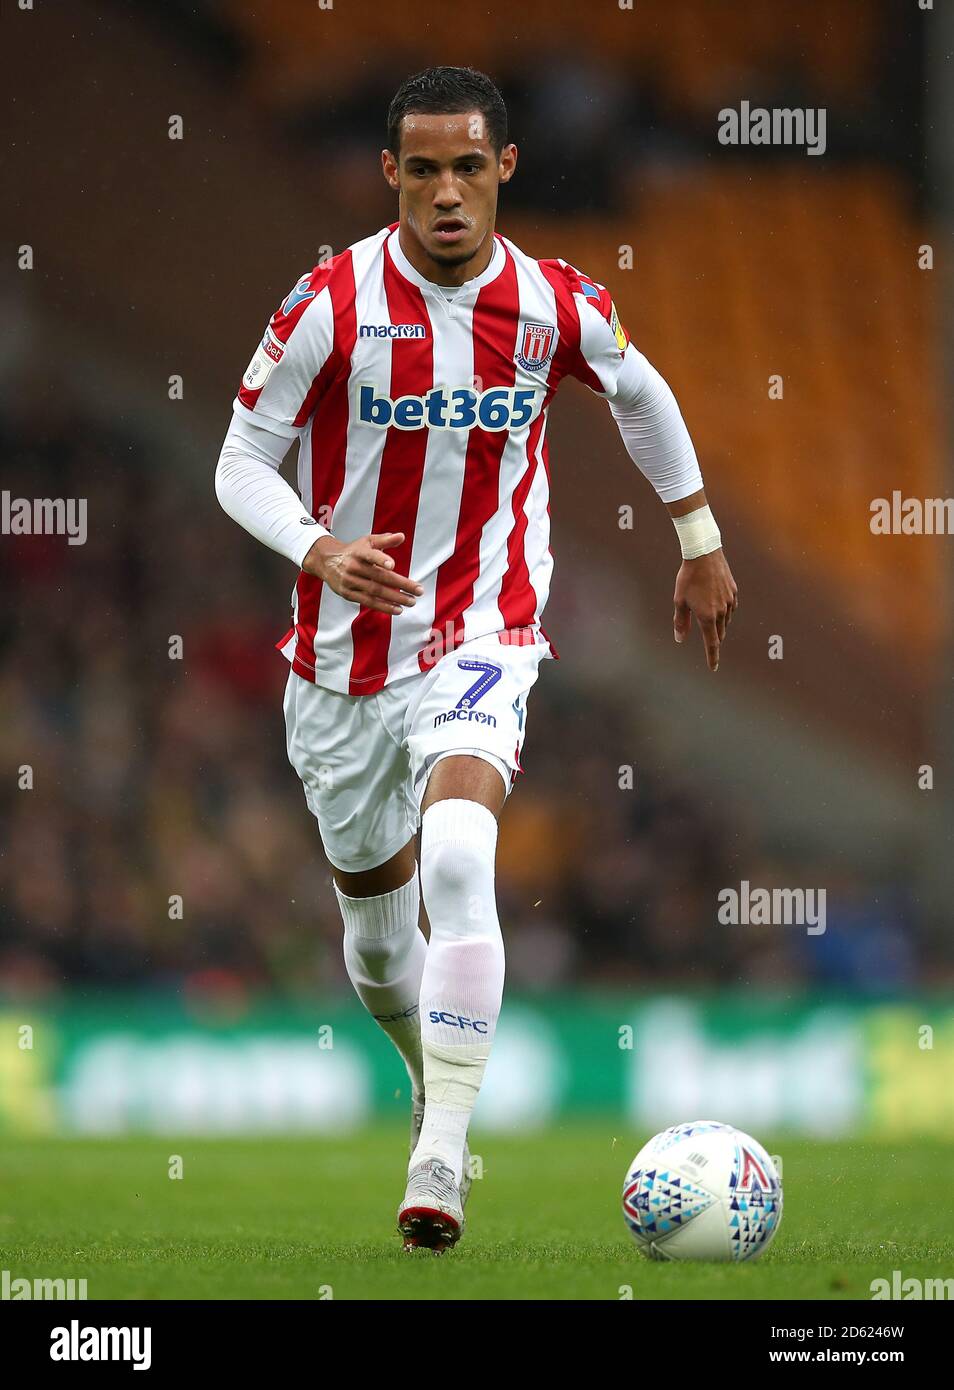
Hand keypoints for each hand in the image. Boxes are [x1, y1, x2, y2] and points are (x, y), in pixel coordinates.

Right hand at [302, 531, 422, 615]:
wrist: (326, 561)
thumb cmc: (353, 551)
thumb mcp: (367, 541)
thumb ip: (385, 540)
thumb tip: (402, 536)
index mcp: (358, 552)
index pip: (370, 555)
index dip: (380, 559)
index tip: (392, 565)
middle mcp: (353, 567)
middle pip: (379, 577)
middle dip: (401, 585)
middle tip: (418, 590)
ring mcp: (349, 581)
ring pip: (375, 591)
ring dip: (395, 598)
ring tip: (411, 601)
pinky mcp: (348, 594)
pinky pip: (368, 602)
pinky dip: (383, 607)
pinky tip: (398, 609)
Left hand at [673, 549, 737, 670]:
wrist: (704, 554)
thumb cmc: (688, 577)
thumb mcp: (679, 601)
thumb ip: (681, 622)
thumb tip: (680, 639)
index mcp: (707, 616)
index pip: (711, 643)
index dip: (712, 657)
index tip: (714, 668)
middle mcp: (721, 612)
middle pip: (719, 634)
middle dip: (713, 638)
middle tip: (705, 637)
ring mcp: (729, 602)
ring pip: (725, 621)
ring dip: (717, 624)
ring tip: (706, 612)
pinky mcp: (734, 592)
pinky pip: (730, 608)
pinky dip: (724, 612)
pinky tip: (717, 604)